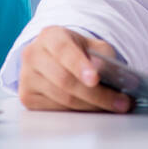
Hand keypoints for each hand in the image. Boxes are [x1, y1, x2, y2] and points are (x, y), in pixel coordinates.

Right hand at [17, 26, 134, 112]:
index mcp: (50, 36)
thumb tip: (105, 71)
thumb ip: (102, 54)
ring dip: (92, 106)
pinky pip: (56, 110)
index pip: (64, 51)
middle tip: (120, 102)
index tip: (95, 79)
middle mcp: (33, 55)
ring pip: (63, 99)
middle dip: (96, 95)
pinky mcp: (27, 97)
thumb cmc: (76, 51)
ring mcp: (27, 77)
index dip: (79, 65)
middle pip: (65, 80)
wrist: (53, 58)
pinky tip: (93, 108)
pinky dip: (78, 112)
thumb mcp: (92, 45)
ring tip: (114, 106)